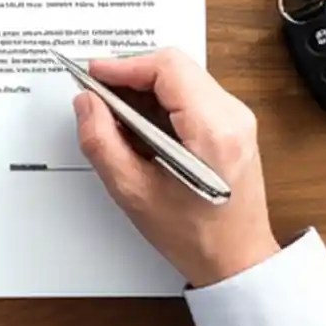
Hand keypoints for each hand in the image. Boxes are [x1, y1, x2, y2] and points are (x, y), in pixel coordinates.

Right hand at [74, 49, 279, 287]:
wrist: (237, 260)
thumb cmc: (196, 236)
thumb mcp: (134, 192)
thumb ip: (102, 142)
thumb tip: (87, 103)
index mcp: (213, 129)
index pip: (166, 68)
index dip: (124, 65)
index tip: (95, 74)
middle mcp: (233, 116)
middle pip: (175, 67)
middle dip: (132, 74)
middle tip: (100, 94)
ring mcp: (238, 118)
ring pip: (183, 77)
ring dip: (146, 87)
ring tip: (118, 114)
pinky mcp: (234, 124)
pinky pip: (193, 93)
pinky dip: (162, 99)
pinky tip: (143, 124)